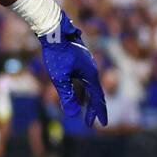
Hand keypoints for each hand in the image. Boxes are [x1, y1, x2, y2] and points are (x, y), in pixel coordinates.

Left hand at [38, 11, 107, 127]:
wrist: (54, 31)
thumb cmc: (56, 53)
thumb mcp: (59, 77)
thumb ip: (67, 95)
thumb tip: (73, 115)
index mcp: (90, 74)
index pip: (98, 98)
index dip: (99, 112)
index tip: (102, 125)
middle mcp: (91, 70)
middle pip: (95, 93)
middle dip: (93, 109)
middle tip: (90, 123)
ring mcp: (86, 65)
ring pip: (88, 87)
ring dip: (86, 100)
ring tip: (83, 113)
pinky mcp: (78, 62)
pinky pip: (82, 80)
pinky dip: (80, 90)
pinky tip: (75, 95)